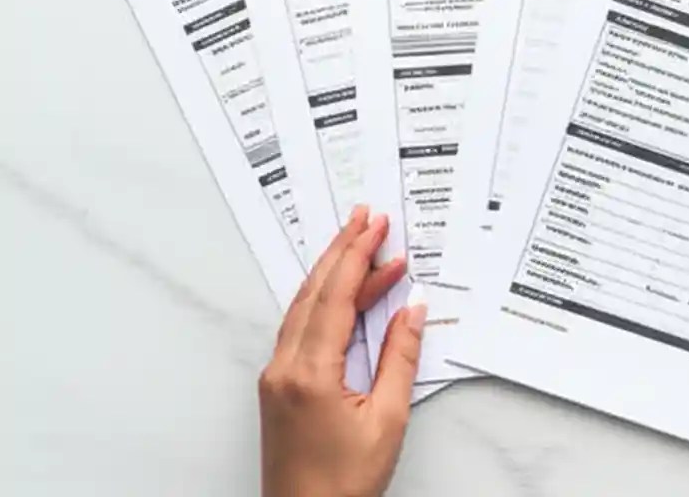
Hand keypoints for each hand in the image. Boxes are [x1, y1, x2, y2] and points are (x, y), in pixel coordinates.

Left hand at [259, 205, 426, 496]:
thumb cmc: (344, 484)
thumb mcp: (387, 419)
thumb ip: (400, 358)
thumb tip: (412, 311)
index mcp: (309, 373)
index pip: (335, 296)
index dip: (357, 256)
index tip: (376, 226)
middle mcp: (284, 368)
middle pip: (314, 293)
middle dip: (342, 252)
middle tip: (367, 219)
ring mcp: (276, 378)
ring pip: (304, 309)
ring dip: (334, 275)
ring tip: (362, 248)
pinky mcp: (279, 388)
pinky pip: (300, 329)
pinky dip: (325, 304)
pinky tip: (345, 297)